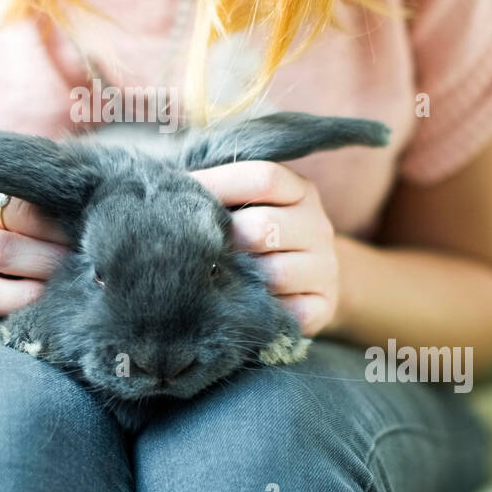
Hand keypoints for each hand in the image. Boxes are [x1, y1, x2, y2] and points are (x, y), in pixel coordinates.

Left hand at [186, 159, 340, 338]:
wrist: (307, 280)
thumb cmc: (256, 236)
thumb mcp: (246, 204)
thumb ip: (219, 192)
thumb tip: (166, 187)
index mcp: (300, 191)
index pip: (264, 178)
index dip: (219, 184)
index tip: (181, 194)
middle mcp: (318, 226)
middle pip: (265, 227)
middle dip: (224, 240)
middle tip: (196, 250)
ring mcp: (325, 267)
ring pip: (275, 273)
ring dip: (239, 280)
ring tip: (214, 281)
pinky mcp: (324, 306)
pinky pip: (289, 312)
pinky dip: (261, 313)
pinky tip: (241, 308)